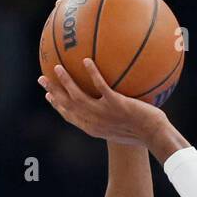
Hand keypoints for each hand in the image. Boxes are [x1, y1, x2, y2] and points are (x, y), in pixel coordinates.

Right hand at [39, 56, 167, 144]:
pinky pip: (101, 86)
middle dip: (53, 92)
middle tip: (42, 79)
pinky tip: (86, 60)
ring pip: (78, 97)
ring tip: (57, 68)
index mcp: (94, 128)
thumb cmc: (143, 133)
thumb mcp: (122, 129)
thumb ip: (113, 117)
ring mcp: (104, 113)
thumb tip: (113, 105)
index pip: (70, 117)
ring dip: (66, 82)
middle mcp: (95, 122)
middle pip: (67, 105)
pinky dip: (93, 74)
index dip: (58, 106)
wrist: (154, 136)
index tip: (49, 97)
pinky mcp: (116, 104)